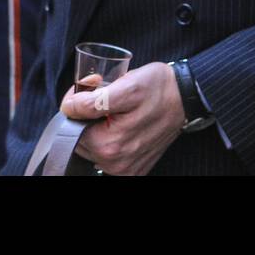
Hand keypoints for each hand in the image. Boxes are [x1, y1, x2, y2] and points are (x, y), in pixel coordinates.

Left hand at [60, 62, 185, 174]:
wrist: (186, 97)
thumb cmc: (158, 89)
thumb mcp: (126, 87)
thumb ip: (93, 102)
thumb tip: (68, 108)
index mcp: (110, 147)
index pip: (72, 128)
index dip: (75, 104)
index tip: (90, 86)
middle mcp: (116, 164)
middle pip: (81, 139)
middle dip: (85, 113)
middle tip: (101, 90)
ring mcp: (126, 168)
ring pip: (93, 145)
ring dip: (97, 123)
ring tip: (114, 104)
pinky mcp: (134, 166)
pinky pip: (108, 151)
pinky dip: (109, 134)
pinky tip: (121, 118)